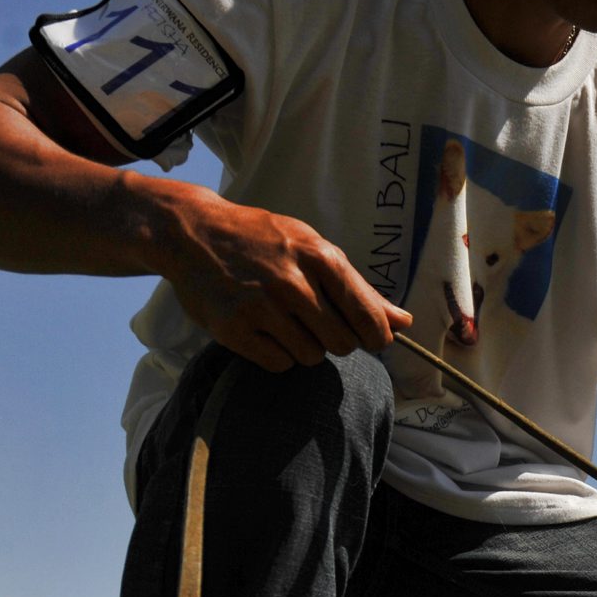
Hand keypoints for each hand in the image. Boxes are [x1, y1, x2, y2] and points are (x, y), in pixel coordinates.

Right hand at [154, 184, 410, 371]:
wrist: (193, 233)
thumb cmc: (262, 240)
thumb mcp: (313, 248)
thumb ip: (359, 288)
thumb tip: (403, 323)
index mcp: (319, 258)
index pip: (367, 317)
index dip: (376, 336)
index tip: (371, 338)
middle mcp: (292, 283)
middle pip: (343, 343)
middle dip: (337, 339)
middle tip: (315, 321)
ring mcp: (261, 308)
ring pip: (312, 356)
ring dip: (306, 347)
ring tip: (285, 321)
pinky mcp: (233, 329)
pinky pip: (279, 363)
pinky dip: (278, 354)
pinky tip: (264, 330)